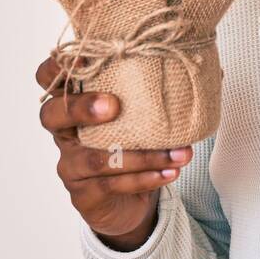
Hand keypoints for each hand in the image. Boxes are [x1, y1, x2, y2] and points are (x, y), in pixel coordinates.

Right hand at [36, 52, 193, 249]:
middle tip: (114, 106)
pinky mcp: (83, 194)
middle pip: (51, 115)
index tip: (84, 58)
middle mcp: (65, 133)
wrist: (131, 200)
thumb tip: (210, 65)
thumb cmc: (136, 143)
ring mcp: (70, 165)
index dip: (57, 67)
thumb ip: (165, 87)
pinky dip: (145, 178)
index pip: (49, 79)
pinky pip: (111, 185)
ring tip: (179, 153)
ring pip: (93, 158)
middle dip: (81, 108)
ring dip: (141, 155)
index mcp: (75, 103)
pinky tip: (171, 172)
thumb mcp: (146, 114)